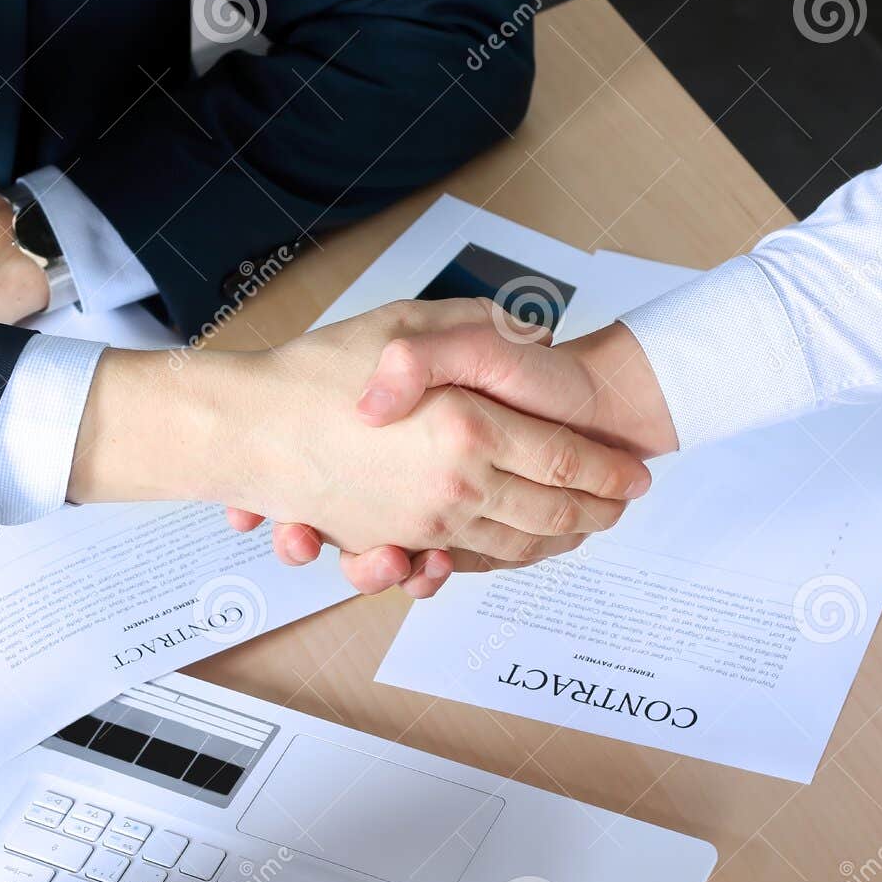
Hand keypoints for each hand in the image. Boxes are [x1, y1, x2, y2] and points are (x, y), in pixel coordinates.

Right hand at [68, 301, 652, 567]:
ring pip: (517, 546)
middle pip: (553, 514)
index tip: (635, 474)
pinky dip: (506, 559)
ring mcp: (424, 523)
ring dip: (560, 541)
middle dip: (599, 512)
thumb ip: (470, 324)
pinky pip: (469, 563)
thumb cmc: (316, 370)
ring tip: (586, 526)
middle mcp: (452, 484)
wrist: (246, 427)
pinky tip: (522, 544)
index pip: (565, 461)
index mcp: (464, 427)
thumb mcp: (402, 318)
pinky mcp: (396, 544)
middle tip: (624, 504)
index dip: (609, 471)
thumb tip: (527, 332)